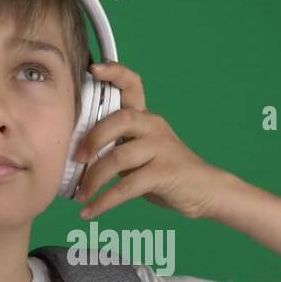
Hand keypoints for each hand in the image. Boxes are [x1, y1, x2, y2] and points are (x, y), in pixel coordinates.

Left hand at [73, 61, 226, 219]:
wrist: (204, 190)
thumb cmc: (166, 171)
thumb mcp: (141, 151)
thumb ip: (116, 145)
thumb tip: (75, 154)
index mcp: (145, 118)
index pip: (132, 85)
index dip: (114, 73)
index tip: (93, 69)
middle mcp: (153, 127)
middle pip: (119, 120)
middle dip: (92, 139)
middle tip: (75, 158)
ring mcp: (160, 149)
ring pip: (118, 158)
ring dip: (93, 179)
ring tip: (80, 194)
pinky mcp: (164, 173)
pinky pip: (126, 187)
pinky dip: (104, 202)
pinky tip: (90, 212)